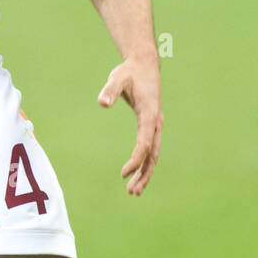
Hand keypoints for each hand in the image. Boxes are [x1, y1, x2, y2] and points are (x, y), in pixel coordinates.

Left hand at [98, 54, 162, 194]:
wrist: (143, 65)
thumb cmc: (129, 72)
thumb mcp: (117, 78)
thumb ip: (110, 90)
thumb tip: (102, 103)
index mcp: (149, 114)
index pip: (144, 143)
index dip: (135, 160)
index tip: (123, 174)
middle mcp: (156, 123)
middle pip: (152, 155)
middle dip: (143, 174)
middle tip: (131, 192)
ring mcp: (155, 125)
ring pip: (152, 155)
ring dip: (144, 173)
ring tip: (133, 192)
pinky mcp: (151, 126)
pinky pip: (149, 149)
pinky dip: (143, 163)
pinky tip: (134, 174)